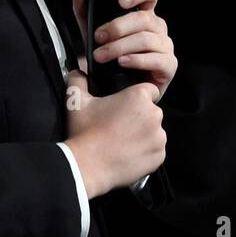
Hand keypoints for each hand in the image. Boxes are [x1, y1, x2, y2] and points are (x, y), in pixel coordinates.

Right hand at [63, 70, 165, 196]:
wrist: (87, 166)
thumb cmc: (85, 132)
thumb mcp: (76, 101)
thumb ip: (79, 80)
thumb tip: (78, 70)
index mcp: (139, 96)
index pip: (148, 90)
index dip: (136, 98)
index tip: (123, 107)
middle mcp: (155, 114)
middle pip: (151, 111)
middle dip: (139, 117)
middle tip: (119, 126)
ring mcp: (159, 137)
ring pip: (154, 131)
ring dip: (143, 135)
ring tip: (122, 142)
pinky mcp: (159, 156)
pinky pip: (155, 150)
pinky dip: (145, 152)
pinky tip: (128, 154)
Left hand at [72, 0, 176, 102]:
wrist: (120, 91)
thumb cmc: (112, 60)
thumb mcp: (95, 34)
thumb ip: (86, 12)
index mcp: (145, 15)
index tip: (120, 1)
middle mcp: (158, 28)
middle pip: (144, 18)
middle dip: (118, 27)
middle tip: (98, 36)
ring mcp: (166, 46)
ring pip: (147, 39)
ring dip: (120, 46)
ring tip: (102, 55)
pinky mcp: (169, 66)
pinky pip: (157, 59)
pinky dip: (137, 60)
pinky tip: (122, 63)